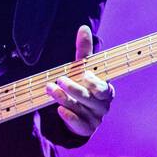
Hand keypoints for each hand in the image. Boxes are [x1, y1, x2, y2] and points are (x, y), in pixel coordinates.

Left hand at [44, 24, 114, 138]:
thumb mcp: (83, 69)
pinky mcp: (86, 128)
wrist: (82, 114)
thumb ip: (84, 51)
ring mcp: (95, 117)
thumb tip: (83, 27)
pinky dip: (69, 117)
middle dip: (74, 88)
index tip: (85, 75)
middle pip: (89, 97)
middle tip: (60, 80)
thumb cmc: (85, 87)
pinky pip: (78, 124)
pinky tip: (59, 110)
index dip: (95, 82)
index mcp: (105, 90)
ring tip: (50, 90)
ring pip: (80, 109)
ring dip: (64, 99)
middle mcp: (102, 105)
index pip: (104, 88)